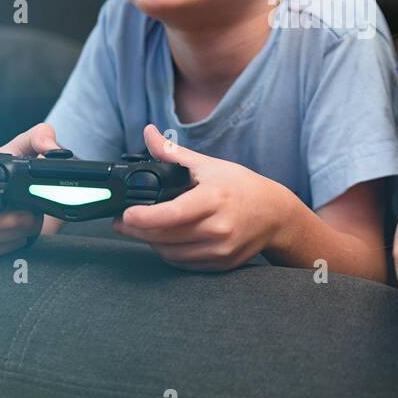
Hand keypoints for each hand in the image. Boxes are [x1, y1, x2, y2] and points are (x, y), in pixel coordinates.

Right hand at [0, 122, 62, 257]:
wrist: (22, 201)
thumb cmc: (18, 173)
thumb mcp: (31, 150)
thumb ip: (42, 137)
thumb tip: (50, 148)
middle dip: (5, 220)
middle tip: (29, 217)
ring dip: (9, 234)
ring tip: (27, 226)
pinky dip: (1, 248)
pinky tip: (16, 239)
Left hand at [113, 124, 297, 271]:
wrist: (275, 215)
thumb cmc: (242, 187)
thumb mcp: (208, 165)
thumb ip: (172, 152)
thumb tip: (148, 132)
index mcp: (214, 199)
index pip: (173, 214)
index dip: (145, 218)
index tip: (125, 215)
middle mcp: (218, 228)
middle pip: (165, 237)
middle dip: (137, 230)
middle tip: (122, 222)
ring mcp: (220, 250)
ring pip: (171, 254)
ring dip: (152, 242)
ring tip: (146, 228)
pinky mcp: (221, 264)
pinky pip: (184, 264)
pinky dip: (170, 253)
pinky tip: (167, 239)